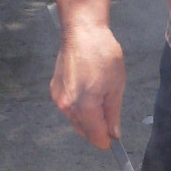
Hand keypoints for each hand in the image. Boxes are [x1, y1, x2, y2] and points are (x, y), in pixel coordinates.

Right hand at [50, 23, 125, 148]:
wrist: (82, 30)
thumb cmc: (102, 53)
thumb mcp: (116, 85)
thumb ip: (113, 113)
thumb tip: (114, 133)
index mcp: (84, 106)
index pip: (95, 136)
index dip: (107, 140)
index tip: (115, 139)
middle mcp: (66, 105)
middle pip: (84, 131)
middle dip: (98, 127)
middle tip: (110, 111)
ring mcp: (57, 97)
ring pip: (76, 119)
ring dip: (88, 117)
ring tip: (99, 94)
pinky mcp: (54, 89)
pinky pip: (68, 107)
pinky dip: (79, 106)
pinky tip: (88, 89)